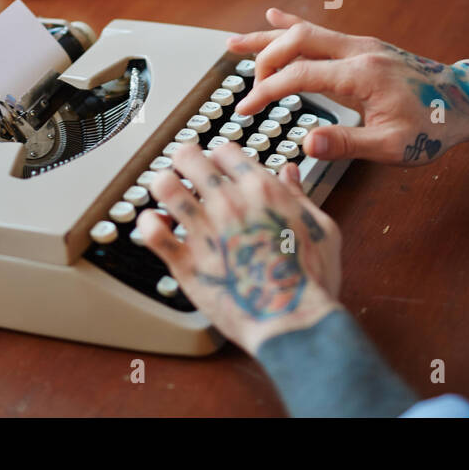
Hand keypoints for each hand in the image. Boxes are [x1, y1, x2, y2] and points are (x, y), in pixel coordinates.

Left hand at [137, 142, 342, 354]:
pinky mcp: (186, 262)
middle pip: (189, 157)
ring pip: (165, 187)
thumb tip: (290, 174)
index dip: (219, 156)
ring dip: (163, 185)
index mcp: (261, 190)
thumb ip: (300, 196)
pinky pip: (152, 233)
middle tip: (184, 168)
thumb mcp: (321, 227)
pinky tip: (154, 225)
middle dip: (184, 159)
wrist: (292, 319)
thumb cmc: (310, 280)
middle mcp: (228, 203)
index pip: (225, 151)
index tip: (217, 166)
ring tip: (167, 193)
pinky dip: (147, 224)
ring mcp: (204, 231)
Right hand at [226, 8, 468, 165]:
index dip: (267, 90)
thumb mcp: (392, 147)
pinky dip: (293, 27)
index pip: (299, 74)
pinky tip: (273, 17)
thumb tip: (306, 144)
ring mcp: (361, 45)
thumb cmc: (432, 127)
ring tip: (234, 42)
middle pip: (297, 42)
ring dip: (269, 38)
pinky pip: (321, 32)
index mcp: (362, 75)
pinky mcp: (363, 47)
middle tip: (244, 88)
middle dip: (263, 60)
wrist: (464, 102)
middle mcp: (358, 51)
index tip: (246, 108)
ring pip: (305, 32)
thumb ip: (347, 143)